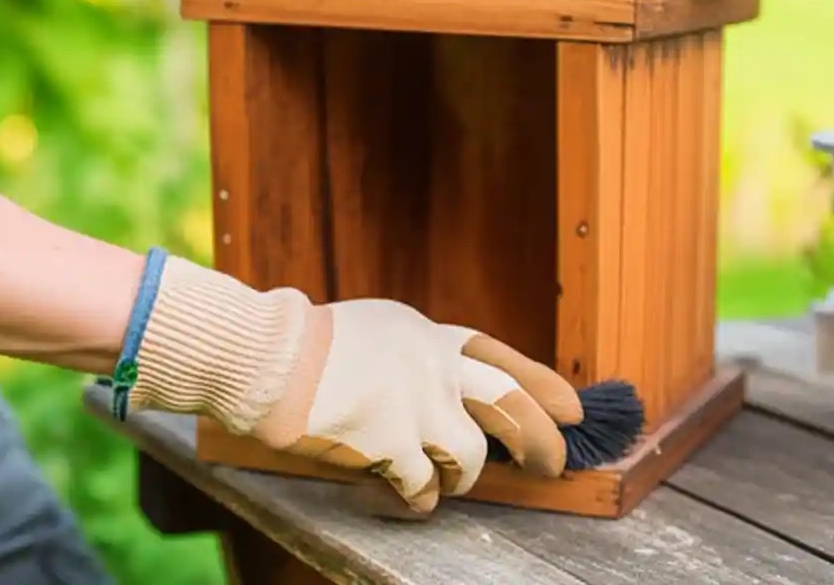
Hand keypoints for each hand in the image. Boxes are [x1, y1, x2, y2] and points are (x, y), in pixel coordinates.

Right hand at [123, 253, 581, 513]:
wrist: (262, 357)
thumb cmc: (304, 349)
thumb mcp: (375, 333)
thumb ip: (416, 359)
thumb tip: (449, 396)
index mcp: (428, 334)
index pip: (502, 356)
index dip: (543, 385)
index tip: (572, 409)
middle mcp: (433, 364)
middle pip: (512, 405)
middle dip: (542, 442)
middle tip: (553, 466)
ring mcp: (416, 403)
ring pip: (472, 457)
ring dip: (458, 478)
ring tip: (434, 482)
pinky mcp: (392, 442)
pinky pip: (424, 489)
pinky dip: (413, 500)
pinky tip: (394, 495)